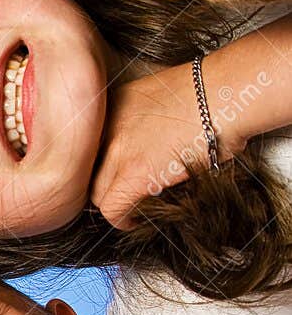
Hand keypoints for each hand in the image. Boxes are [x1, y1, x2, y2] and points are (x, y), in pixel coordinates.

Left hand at [90, 61, 238, 231]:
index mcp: (114, 104)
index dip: (104, 163)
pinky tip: (134, 221)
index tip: (116, 172)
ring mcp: (117, 149)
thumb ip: (144, 117)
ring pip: (96, 190)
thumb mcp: (162, 95)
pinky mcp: (133, 174)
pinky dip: (122, 220)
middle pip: (88, 168)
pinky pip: (112, 208)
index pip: (91, 144)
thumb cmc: (212, 93)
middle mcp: (107, 125)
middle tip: (121, 193)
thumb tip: (150, 140)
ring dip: (113, 202)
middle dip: (104, 183)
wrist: (226, 94)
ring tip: (130, 209)